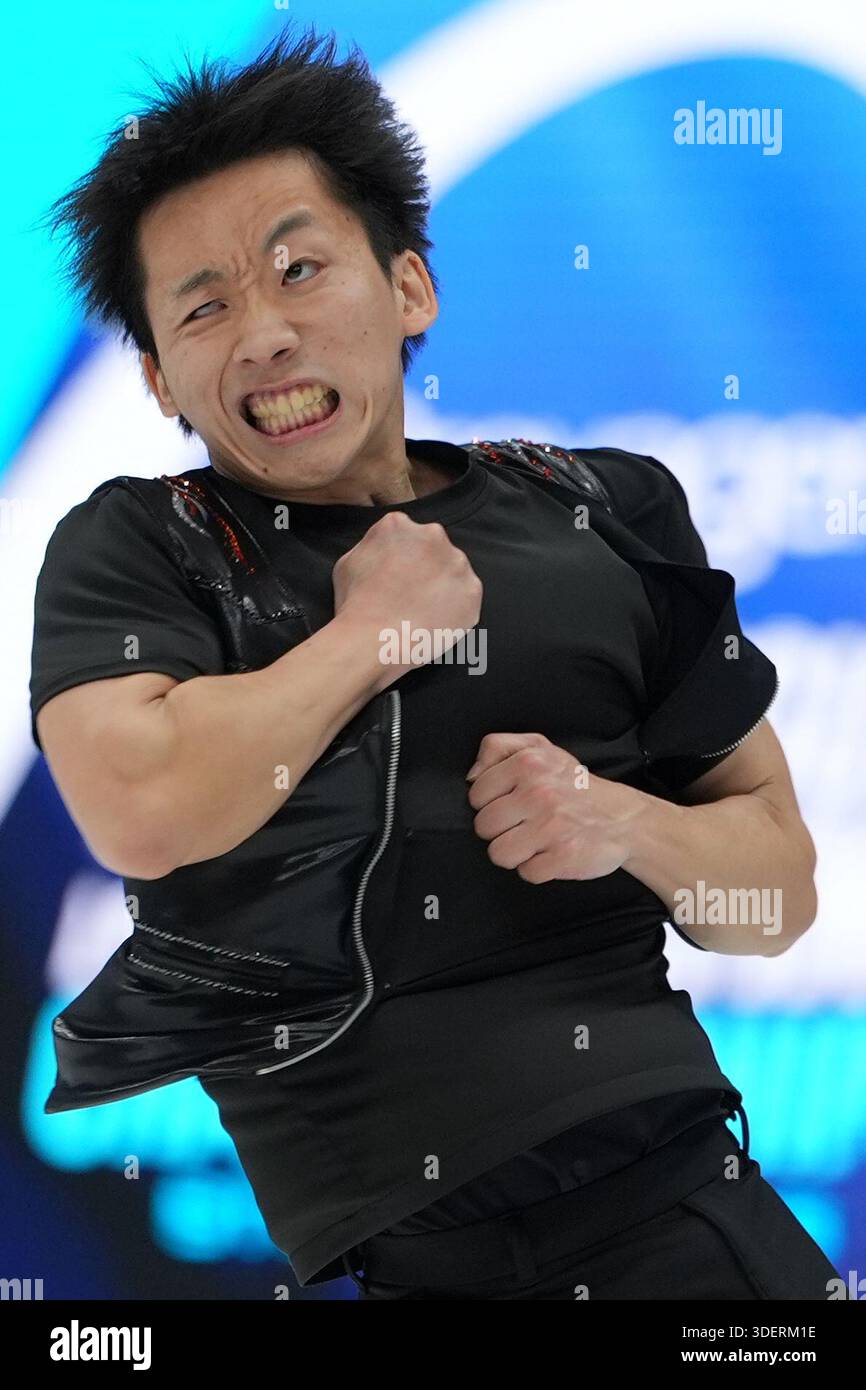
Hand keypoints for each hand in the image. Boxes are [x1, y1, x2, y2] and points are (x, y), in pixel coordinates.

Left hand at [465, 732, 642, 882]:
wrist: (623, 818)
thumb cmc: (575, 786)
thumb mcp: (540, 748)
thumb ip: (498, 748)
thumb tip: (472, 775)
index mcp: (529, 764)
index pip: (477, 795)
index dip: (491, 802)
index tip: (512, 803)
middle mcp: (539, 793)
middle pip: (484, 827)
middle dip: (501, 829)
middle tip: (525, 823)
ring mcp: (552, 827)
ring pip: (498, 853)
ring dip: (515, 852)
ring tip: (534, 840)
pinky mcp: (564, 856)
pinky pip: (526, 873)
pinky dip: (538, 868)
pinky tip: (551, 853)